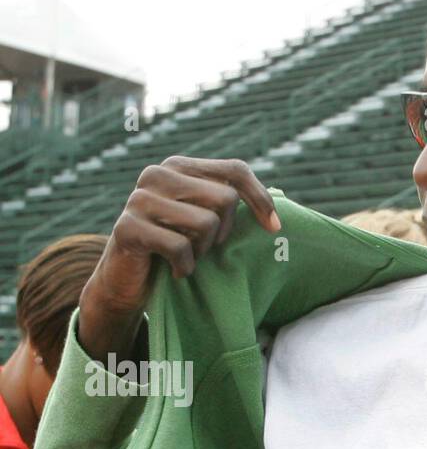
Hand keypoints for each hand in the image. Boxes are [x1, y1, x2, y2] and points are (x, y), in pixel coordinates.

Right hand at [78, 156, 280, 357]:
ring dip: (202, 251)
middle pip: (225, 199)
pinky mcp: (127, 227)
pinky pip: (180, 247)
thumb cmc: (174, 249)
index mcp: (179, 166)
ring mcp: (139, 199)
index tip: (274, 229)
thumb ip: (226, 205)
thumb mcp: (203, 222)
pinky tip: (176, 271)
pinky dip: (185, 267)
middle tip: (205, 249)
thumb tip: (277, 209)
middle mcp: (157, 174)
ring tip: (187, 257)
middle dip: (223, 233)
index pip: (235, 170)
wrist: (128, 281)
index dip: (260, 199)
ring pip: (205, 223)